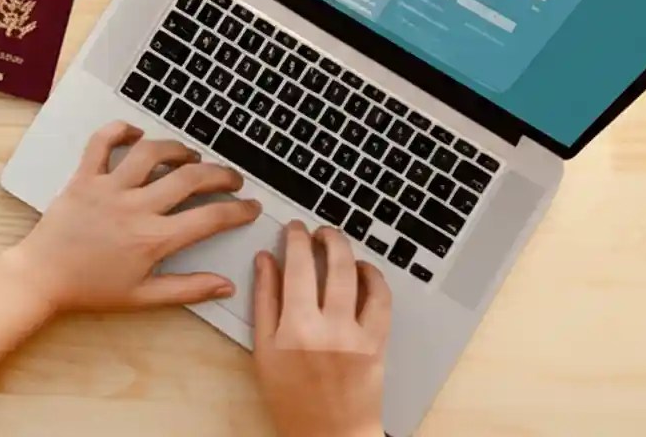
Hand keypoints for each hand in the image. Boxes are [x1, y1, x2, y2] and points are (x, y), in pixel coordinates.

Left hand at [0, 121, 261, 313]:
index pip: (209, 218)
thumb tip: (226, 286)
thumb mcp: (143, 297)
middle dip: (221, 175)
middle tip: (232, 179)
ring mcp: (108, 188)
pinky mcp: (84, 177)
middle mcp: (134, 207)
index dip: (238, 211)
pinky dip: (121, 131)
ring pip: (152, 152)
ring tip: (191, 156)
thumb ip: (187, 289)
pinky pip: (102, 142)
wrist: (41, 277)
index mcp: (153, 239)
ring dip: (178, 149)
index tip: (250, 207)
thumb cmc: (89, 289)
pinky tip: (137, 135)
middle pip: (190, 178)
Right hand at [253, 221, 390, 436]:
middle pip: (332, 263)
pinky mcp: (377, 343)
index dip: (296, 239)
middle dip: (327, 237)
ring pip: (359, 277)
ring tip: (340, 247)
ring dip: (351, 253)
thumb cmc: (291, 398)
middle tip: (319, 231)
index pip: (296, 266)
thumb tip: (265, 260)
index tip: (294, 228)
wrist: (330, 433)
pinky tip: (364, 273)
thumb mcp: (263, 350)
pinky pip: (382, 300)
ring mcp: (357, 335)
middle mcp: (328, 327)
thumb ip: (264, 301)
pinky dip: (374, 279)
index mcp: (294, 328)